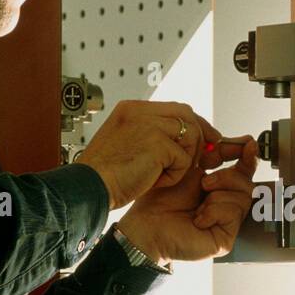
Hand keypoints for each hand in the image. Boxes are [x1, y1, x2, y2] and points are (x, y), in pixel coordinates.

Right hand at [73, 100, 225, 209]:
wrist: (88, 186)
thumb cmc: (104, 173)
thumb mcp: (126, 143)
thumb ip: (152, 134)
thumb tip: (185, 137)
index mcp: (132, 109)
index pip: (175, 108)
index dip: (193, 124)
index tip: (206, 138)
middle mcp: (141, 112)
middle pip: (187, 116)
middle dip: (200, 137)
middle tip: (203, 157)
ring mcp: (150, 125)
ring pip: (190, 137)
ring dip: (183, 160)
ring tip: (161, 174)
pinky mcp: (158, 143)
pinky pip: (183, 160)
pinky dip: (174, 175)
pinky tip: (154, 181)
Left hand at [116, 136, 258, 264]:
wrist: (146, 224)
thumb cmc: (161, 199)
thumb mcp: (191, 167)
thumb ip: (216, 154)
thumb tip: (243, 142)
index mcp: (219, 187)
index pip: (244, 171)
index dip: (248, 157)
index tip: (249, 145)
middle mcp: (226, 205)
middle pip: (248, 184)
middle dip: (228, 177)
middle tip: (205, 183)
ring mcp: (227, 223)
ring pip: (243, 198)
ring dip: (217, 195)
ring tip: (198, 204)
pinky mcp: (225, 239)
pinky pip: (233, 214)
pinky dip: (213, 212)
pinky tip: (197, 219)